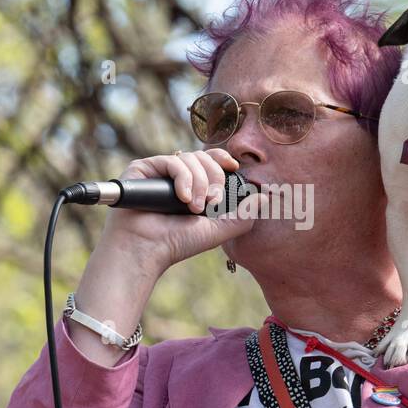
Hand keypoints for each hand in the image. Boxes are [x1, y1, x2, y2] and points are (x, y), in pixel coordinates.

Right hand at [98, 148, 266, 273]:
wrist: (147, 249)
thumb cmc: (177, 243)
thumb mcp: (218, 230)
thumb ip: (242, 216)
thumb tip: (264, 198)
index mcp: (192, 185)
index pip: (209, 161)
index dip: (222, 158)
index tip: (234, 167)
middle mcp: (174, 176)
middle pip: (203, 158)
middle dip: (214, 179)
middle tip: (211, 203)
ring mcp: (158, 171)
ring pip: (190, 159)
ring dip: (199, 183)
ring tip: (194, 208)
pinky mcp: (143, 168)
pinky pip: (172, 161)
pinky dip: (183, 178)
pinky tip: (183, 198)